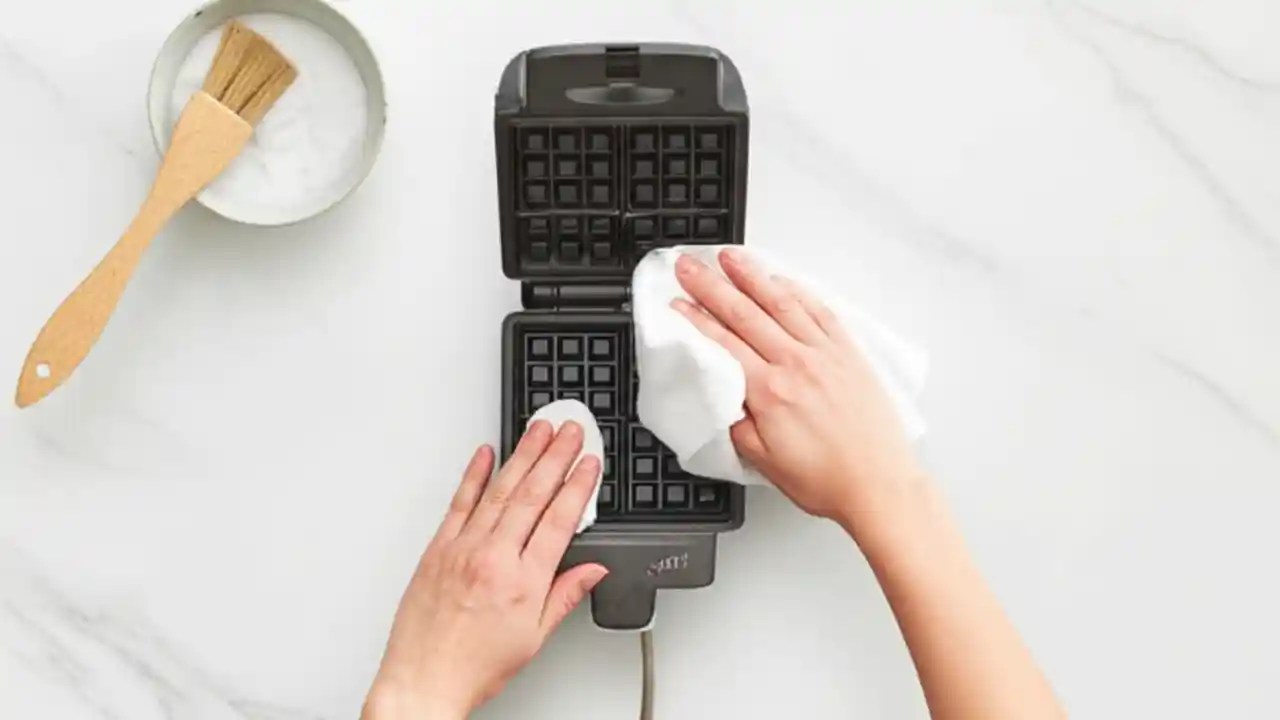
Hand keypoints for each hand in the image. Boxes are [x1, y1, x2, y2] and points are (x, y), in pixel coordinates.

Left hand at [364, 422, 606, 719]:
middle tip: (569, 429)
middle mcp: (492, 559)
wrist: (423, 682)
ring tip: (537, 430)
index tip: (589, 462)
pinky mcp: (437, 549)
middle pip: (531, 496)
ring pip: (498, 491)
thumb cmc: (474, 667)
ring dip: (521, 456)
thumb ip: (565, 596)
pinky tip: (485, 454)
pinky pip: (459, 503)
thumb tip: (593, 571)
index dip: (577, 486)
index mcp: (523, 582)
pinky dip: (473, 475)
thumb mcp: (534, 638)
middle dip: (554, 457)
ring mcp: (462, 549)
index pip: (558, 520)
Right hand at [672, 249, 925, 532]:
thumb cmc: (826, 479)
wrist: (879, 485)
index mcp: (769, 392)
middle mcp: (796, 364)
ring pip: (781, 302)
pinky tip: (781, 280)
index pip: (722, 343)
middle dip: (711, 285)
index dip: (695, 318)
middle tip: (688, 266)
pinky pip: (819, 310)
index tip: (677, 302)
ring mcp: (824, 354)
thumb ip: (736, 424)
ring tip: (730, 257)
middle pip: (744, 313)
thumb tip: (721, 397)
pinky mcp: (848, 353)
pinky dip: (797, 291)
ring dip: (751, 276)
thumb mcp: (763, 462)